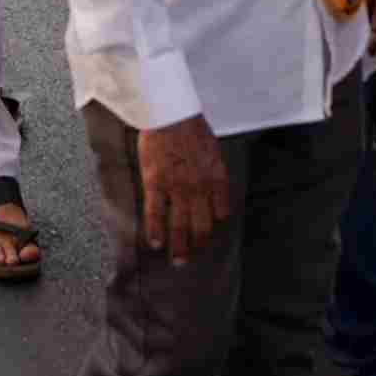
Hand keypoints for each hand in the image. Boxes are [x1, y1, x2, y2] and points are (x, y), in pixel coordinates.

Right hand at [133, 115, 230, 261]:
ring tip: (179, 262)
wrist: (170, 112)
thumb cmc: (191, 125)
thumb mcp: (212, 148)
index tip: (209, 231)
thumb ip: (212, 170)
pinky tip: (156, 244)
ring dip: (180, 247)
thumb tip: (213, 186)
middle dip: (198, 244)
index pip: (220, 212)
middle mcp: (199, 188)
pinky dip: (156, 231)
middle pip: (201, 225)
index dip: (214, 224)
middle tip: (194, 257)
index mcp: (216, 178)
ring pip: (180, 225)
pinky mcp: (156, 184)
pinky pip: (156, 214)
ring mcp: (177, 188)